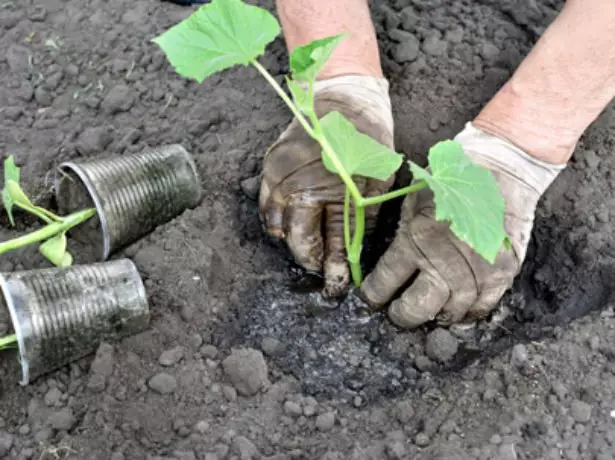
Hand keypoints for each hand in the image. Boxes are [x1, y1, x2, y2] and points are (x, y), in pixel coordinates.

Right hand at [259, 75, 394, 296]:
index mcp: (330, 192)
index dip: (333, 270)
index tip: (337, 286)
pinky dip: (276, 221)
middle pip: (298, 241)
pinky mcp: (269, 168)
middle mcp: (299, 188)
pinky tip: (289, 225)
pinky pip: (264, 207)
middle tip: (321, 270)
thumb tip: (353, 252)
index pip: (330, 244)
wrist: (343, 98)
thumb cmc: (367, 139)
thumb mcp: (376, 180)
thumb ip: (363, 218)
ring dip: (292, 242)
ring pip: (277, 228)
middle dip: (310, 261)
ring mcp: (280, 178)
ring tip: (308, 247)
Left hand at [361, 123, 564, 327]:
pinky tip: (459, 309)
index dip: (374, 295)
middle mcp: (445, 258)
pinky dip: (469, 313)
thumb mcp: (414, 198)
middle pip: (418, 307)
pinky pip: (483, 307)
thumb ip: (404, 231)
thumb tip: (390, 263)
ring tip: (430, 313)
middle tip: (399, 314)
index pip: (386, 280)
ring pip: (451, 312)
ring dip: (436, 316)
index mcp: (416, 238)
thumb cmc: (452, 177)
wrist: (503, 166)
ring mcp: (477, 268)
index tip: (372, 299)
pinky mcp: (503, 271)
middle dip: (403, 315)